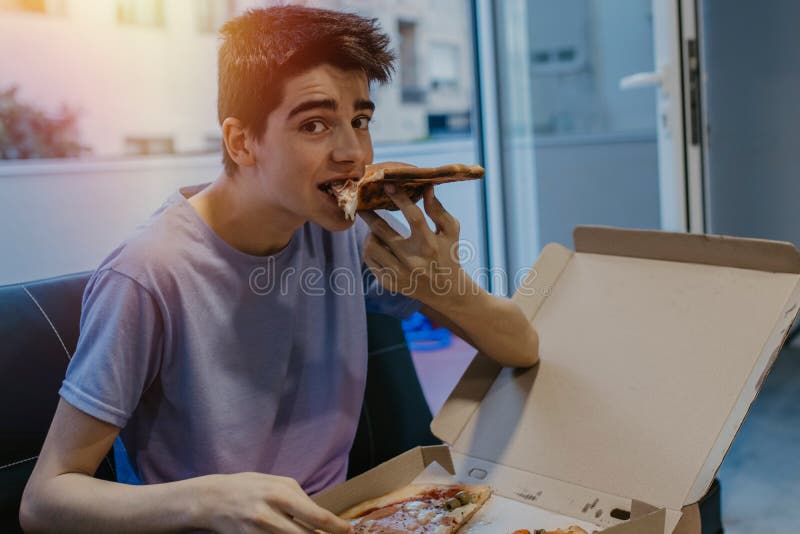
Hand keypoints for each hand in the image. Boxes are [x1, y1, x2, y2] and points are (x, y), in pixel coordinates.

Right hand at [202, 472, 351, 532]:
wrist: (213, 500)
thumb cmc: (250, 487)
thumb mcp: (277, 483)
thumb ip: (299, 499)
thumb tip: (321, 518)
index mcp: (281, 493)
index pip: (318, 517)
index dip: (337, 528)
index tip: (348, 531)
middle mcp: (270, 514)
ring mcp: (259, 532)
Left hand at [360, 184, 465, 305]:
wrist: (445, 292)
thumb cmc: (449, 254)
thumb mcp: (450, 232)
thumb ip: (438, 210)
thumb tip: (426, 188)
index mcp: (429, 244)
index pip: (413, 216)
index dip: (400, 198)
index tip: (388, 185)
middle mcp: (413, 260)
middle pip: (382, 231)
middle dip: (369, 214)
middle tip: (362, 204)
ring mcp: (399, 274)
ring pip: (371, 246)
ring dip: (370, 234)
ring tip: (374, 228)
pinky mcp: (389, 283)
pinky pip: (369, 261)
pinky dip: (370, 250)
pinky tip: (376, 244)